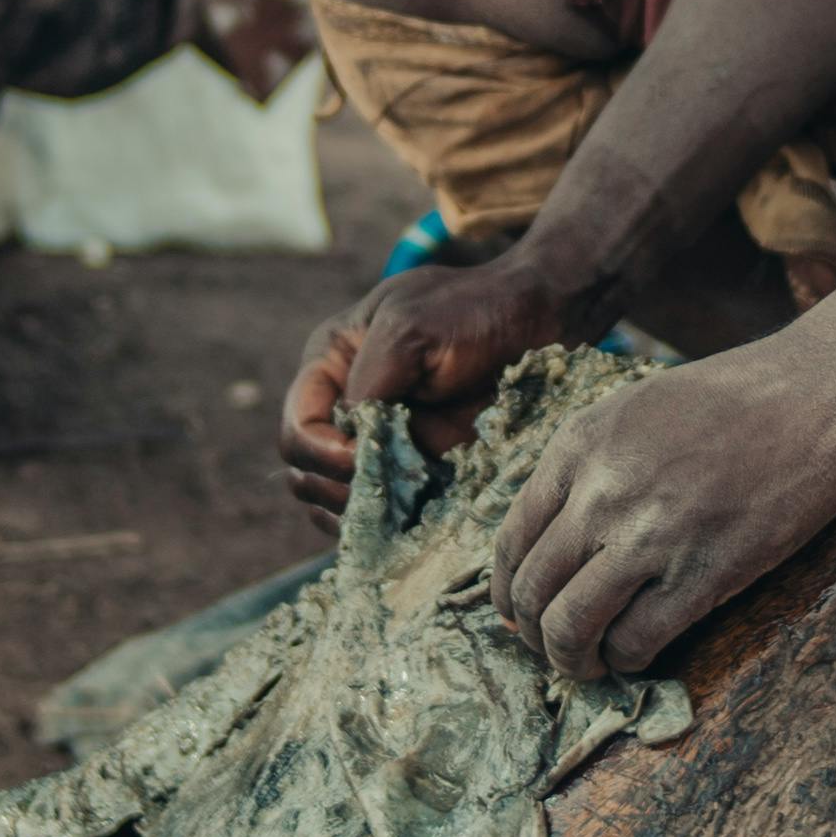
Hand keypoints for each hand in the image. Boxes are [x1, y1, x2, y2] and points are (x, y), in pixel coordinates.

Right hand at [275, 248, 595, 514]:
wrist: (538, 323)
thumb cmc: (473, 310)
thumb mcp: (409, 326)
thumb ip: (368, 380)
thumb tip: (348, 438)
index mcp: (331, 365)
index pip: (297, 427)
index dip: (317, 450)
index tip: (356, 455)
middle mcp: (347, 410)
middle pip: (306, 473)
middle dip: (334, 487)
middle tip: (381, 487)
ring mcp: (383, 447)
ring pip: (338, 504)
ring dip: (360, 513)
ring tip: (398, 506)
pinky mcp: (418, 474)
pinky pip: (384, 516)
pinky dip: (391, 526)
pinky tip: (414, 519)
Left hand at [493, 340, 835, 684]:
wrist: (820, 391)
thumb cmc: (736, 397)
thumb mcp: (636, 408)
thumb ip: (588, 463)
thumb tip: (554, 534)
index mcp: (579, 445)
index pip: (511, 540)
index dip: (506, 592)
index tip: (519, 614)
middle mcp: (602, 491)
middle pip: (532, 591)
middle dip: (536, 635)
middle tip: (557, 648)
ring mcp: (651, 534)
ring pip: (571, 626)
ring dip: (572, 660)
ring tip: (590, 664)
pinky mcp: (705, 572)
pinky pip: (637, 641)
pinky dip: (627, 661)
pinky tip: (639, 654)